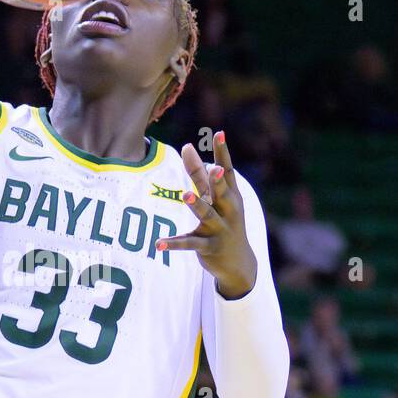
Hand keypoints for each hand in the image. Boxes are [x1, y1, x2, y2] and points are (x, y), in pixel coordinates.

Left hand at [157, 132, 257, 298]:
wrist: (239, 264)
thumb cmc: (227, 223)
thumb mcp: (217, 199)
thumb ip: (201, 174)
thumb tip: (187, 146)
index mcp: (232, 197)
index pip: (227, 172)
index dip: (223, 153)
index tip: (219, 134)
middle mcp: (228, 211)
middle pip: (221, 193)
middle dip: (217, 181)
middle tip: (212, 169)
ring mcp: (219, 229)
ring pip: (207, 215)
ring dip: (197, 205)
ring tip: (185, 195)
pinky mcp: (209, 247)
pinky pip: (190, 244)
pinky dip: (174, 244)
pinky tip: (158, 244)